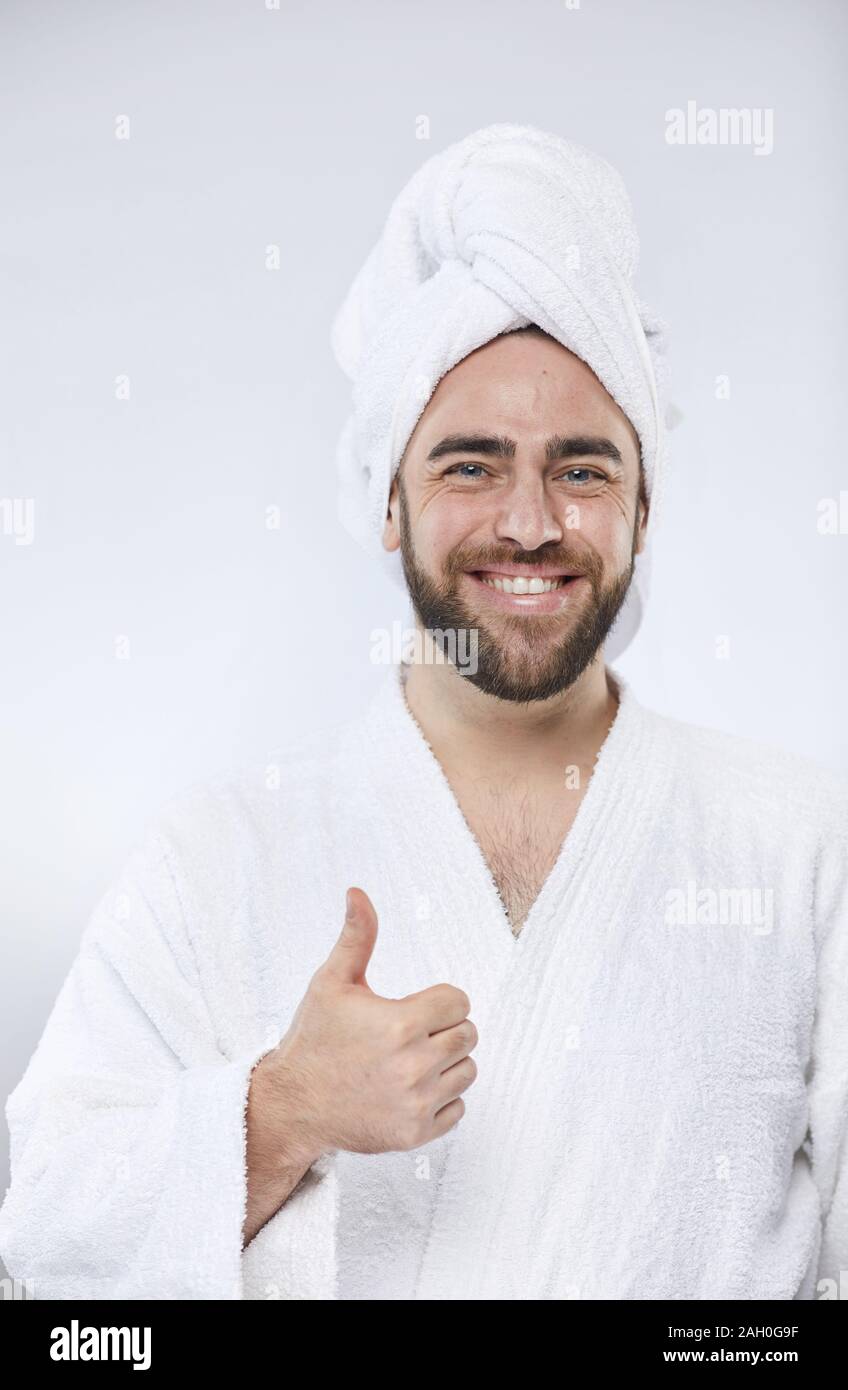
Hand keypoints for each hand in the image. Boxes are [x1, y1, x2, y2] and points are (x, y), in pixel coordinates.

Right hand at [259, 887, 477, 1158]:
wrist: (292, 1106)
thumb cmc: (314, 1039)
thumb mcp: (331, 983)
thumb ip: (356, 937)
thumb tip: (358, 892)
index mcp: (400, 1023)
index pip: (459, 1001)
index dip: (438, 1000)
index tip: (412, 1008)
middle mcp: (414, 1065)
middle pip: (468, 1035)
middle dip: (444, 1029)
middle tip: (409, 1035)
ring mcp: (417, 1103)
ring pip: (467, 1071)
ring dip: (446, 1064)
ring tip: (408, 1061)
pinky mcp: (416, 1134)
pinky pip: (458, 1108)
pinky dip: (441, 1099)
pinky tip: (409, 1090)